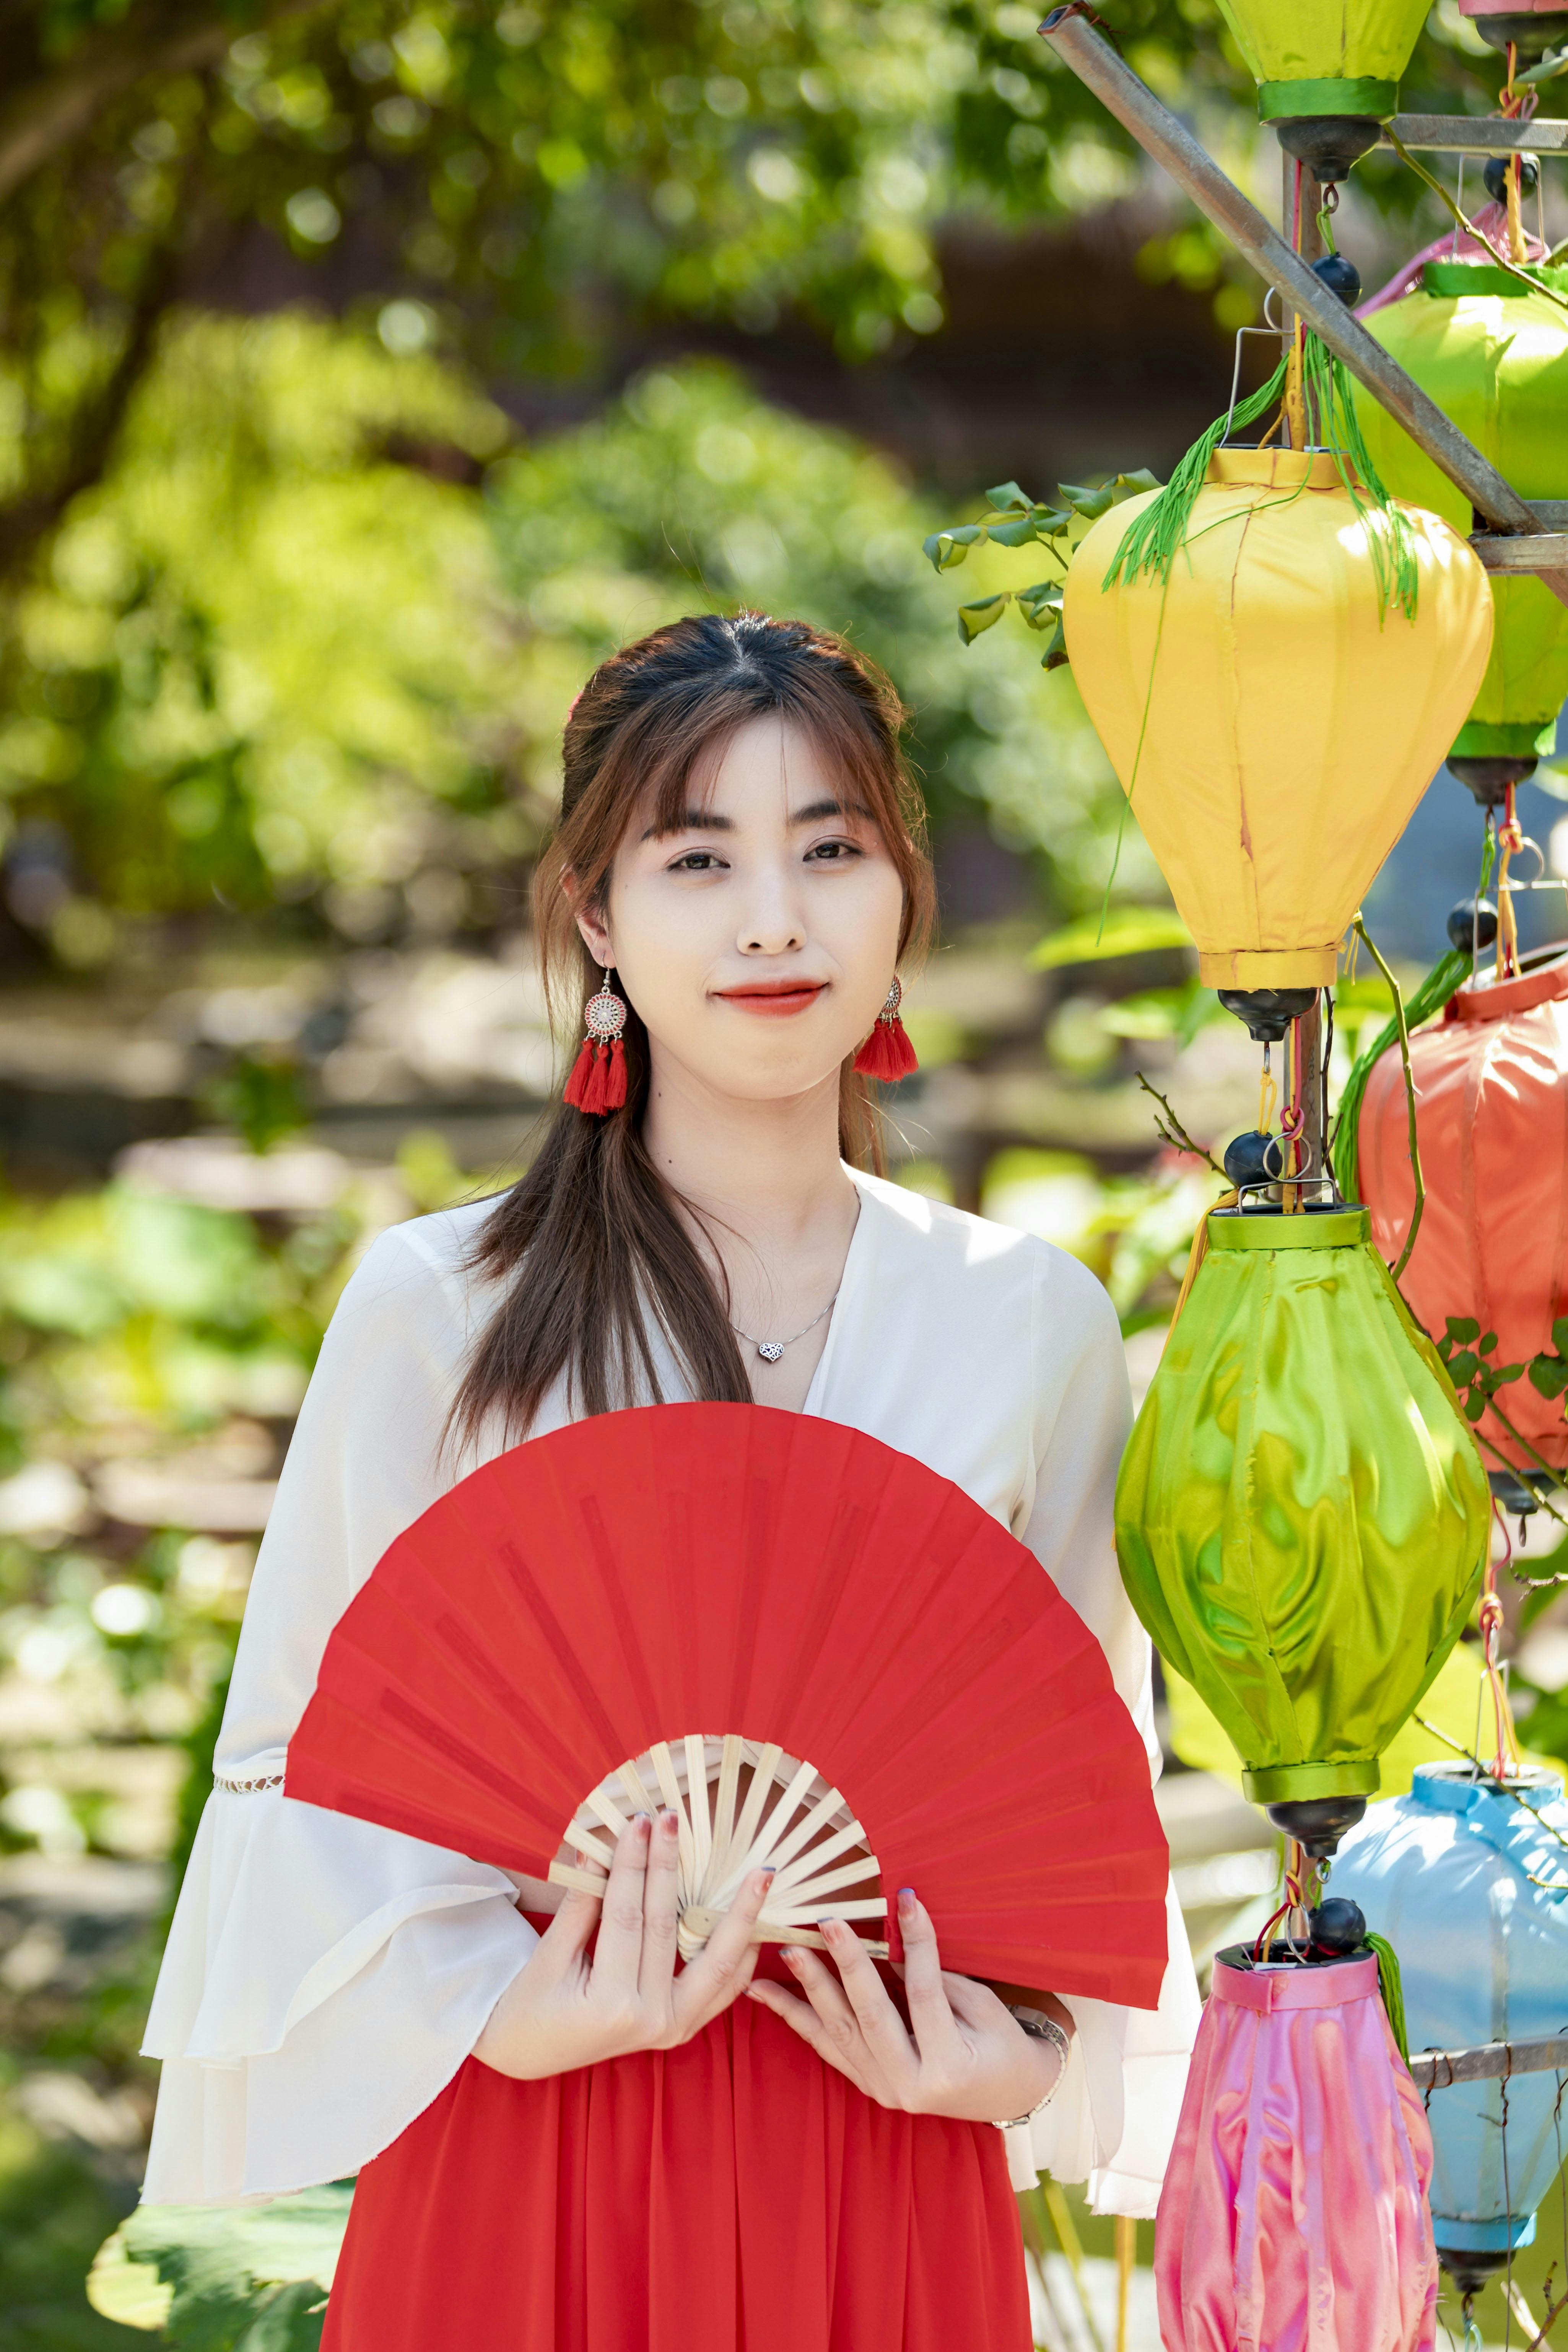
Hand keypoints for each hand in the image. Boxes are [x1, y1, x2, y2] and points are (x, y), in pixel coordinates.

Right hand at [474, 1808, 772, 2079]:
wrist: (531, 2050)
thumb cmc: (530, 2003)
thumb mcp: (549, 1955)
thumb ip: (580, 1904)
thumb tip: (599, 1849)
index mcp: (612, 2005)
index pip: (627, 1917)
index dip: (632, 1865)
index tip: (638, 1820)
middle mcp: (650, 2021)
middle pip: (667, 1928)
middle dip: (669, 1868)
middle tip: (673, 1819)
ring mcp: (671, 2029)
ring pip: (715, 1965)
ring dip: (738, 1916)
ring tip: (761, 1875)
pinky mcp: (680, 2028)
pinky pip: (721, 1990)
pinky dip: (740, 1958)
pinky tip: (756, 1924)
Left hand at [745, 1888, 1067, 2122]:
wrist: (1004, 2097)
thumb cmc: (1003, 2046)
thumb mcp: (985, 2009)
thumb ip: (941, 1981)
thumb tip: (893, 1942)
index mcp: (948, 2067)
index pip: (924, 1993)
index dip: (916, 1943)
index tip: (904, 1900)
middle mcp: (909, 2086)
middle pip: (871, 2015)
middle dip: (848, 1965)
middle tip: (828, 1922)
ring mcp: (884, 2090)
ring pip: (839, 2033)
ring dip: (811, 1988)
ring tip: (788, 1951)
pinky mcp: (868, 2086)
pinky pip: (827, 2047)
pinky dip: (797, 2017)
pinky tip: (766, 1993)